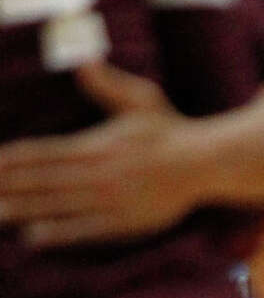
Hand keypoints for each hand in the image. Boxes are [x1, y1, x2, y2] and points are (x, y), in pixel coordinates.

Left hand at [0, 62, 207, 245]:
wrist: (209, 162)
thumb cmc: (173, 130)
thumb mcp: (142, 99)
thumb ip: (107, 84)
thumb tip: (84, 61)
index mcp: (97, 144)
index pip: (42, 152)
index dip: (10, 159)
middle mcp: (99, 173)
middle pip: (41, 180)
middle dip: (6, 185)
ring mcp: (111, 200)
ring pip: (56, 206)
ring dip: (22, 210)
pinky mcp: (125, 222)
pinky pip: (85, 229)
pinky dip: (58, 233)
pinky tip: (33, 236)